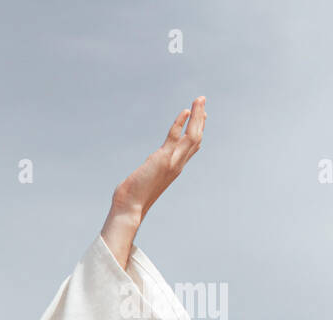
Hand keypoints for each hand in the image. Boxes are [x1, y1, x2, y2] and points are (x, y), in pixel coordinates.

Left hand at [112, 96, 206, 221]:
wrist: (130, 207)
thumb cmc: (133, 197)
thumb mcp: (147, 179)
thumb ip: (152, 170)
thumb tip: (148, 168)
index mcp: (175, 168)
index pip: (192, 147)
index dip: (198, 130)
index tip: (202, 117)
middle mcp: (178, 164)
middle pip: (196, 137)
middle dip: (200, 118)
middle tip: (202, 101)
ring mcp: (172, 162)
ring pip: (192, 135)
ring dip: (197, 116)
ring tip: (199, 100)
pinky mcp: (163, 159)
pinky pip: (175, 137)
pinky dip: (180, 123)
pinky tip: (185, 111)